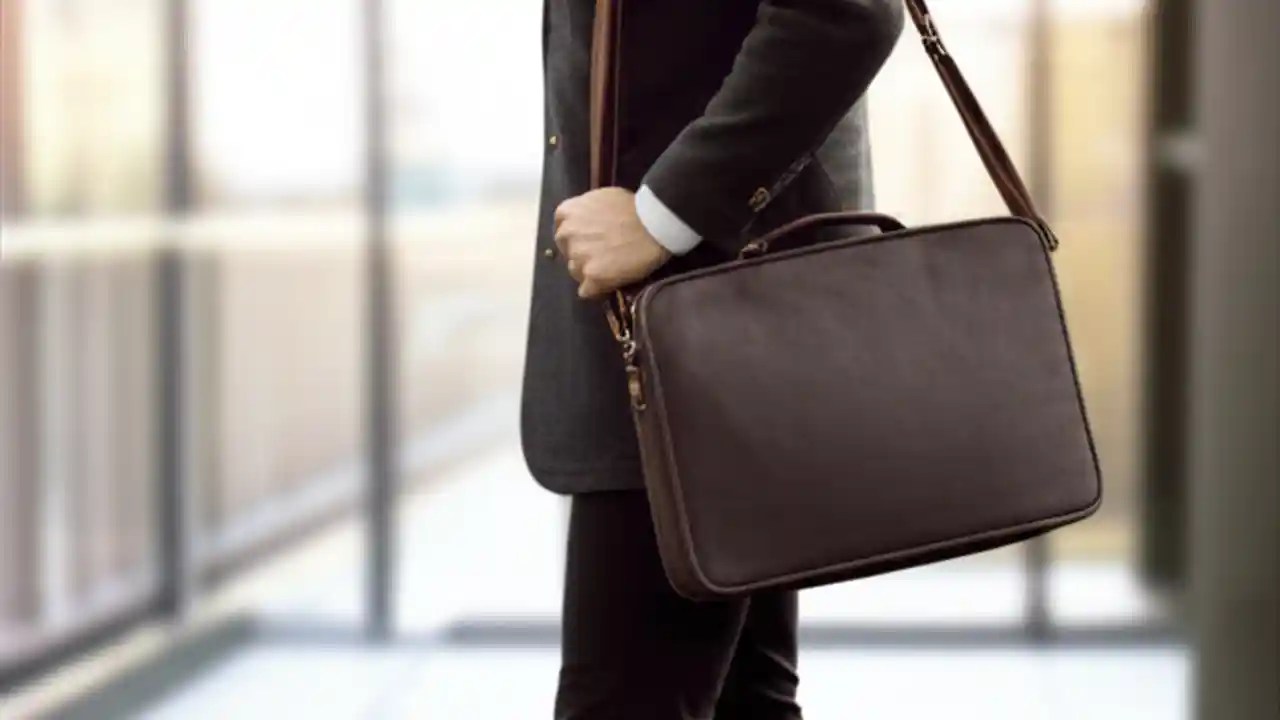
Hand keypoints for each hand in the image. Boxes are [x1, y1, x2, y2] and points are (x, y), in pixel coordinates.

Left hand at [554, 187, 672, 298]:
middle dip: (580, 254)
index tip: (587, 239)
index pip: (561, 228)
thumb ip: (588, 211)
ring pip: (575, 272)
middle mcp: (568, 234)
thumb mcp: (604, 198)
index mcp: (569, 212)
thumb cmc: (636, 208)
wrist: (655, 225)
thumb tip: (589, 222)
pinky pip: (586, 291)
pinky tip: (610, 283)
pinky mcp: (592, 277)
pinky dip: (597, 289)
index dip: (575, 236)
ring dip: (588, 272)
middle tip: (601, 255)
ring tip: (609, 269)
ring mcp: (578, 257)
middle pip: (567, 251)